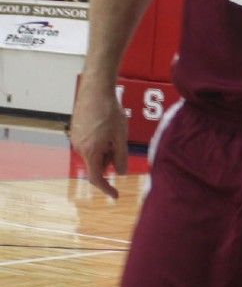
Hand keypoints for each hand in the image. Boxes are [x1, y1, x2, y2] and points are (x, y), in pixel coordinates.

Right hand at [70, 82, 127, 198]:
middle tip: (120, 143)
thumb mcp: (121, 137)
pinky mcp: (76, 130)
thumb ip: (121, 157)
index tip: (116, 195)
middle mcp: (79, 147)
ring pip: (94, 153)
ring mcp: (76, 138)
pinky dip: (100, 141)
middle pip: (97, 163)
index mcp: (91, 151)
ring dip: (106, 149)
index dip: (107, 188)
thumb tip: (120, 173)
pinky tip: (106, 125)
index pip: (97, 178)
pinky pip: (89, 143)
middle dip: (110, 159)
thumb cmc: (110, 112)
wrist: (95, 91)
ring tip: (114, 130)